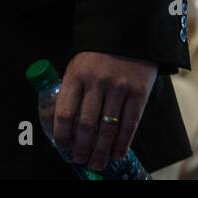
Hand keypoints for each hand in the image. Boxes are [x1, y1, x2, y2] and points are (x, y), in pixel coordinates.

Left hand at [43, 52, 155, 170]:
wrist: (127, 34)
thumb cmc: (97, 56)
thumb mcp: (77, 67)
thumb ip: (70, 91)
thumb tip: (58, 121)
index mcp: (75, 75)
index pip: (65, 111)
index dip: (63, 133)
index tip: (62, 146)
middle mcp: (96, 83)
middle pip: (87, 124)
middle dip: (82, 147)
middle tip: (80, 160)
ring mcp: (119, 88)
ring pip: (108, 127)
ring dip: (101, 150)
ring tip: (97, 163)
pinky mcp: (139, 93)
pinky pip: (130, 123)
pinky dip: (123, 142)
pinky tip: (117, 153)